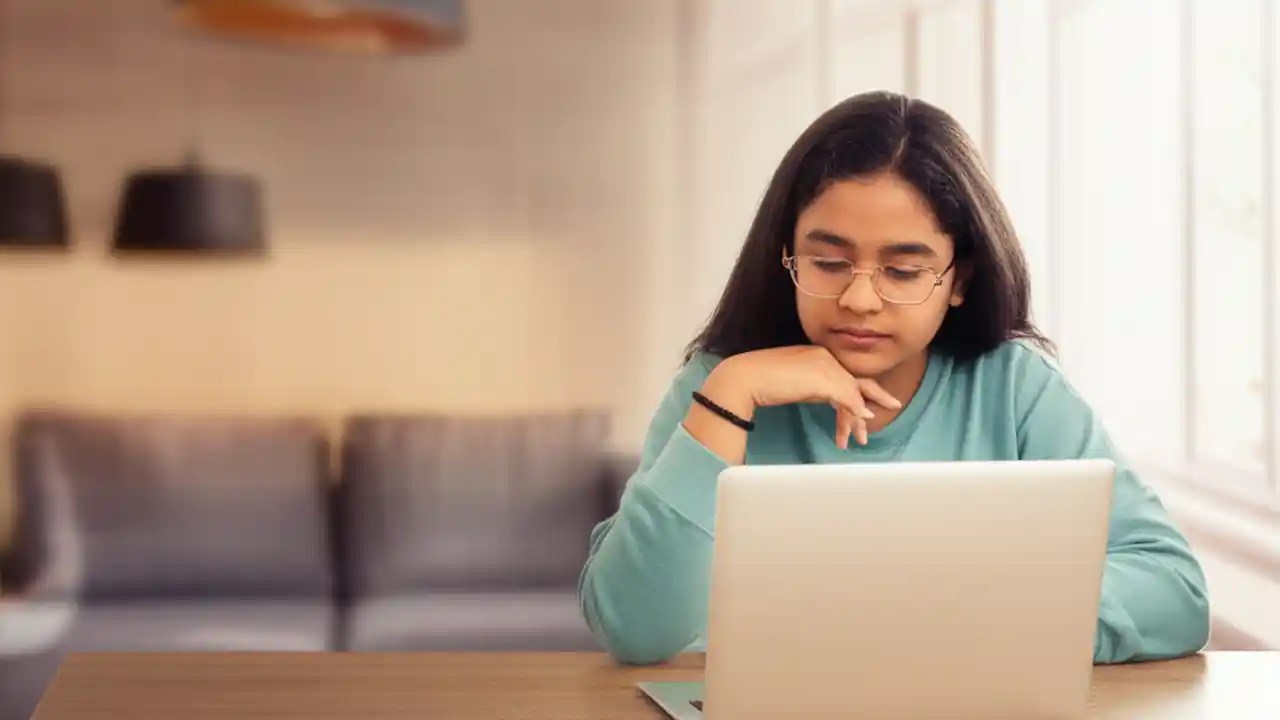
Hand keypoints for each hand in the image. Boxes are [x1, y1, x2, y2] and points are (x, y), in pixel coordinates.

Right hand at [702, 345, 901, 447]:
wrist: (745, 379)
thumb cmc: (762, 383)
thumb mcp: (796, 385)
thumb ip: (815, 389)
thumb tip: (832, 402)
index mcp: (819, 355)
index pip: (846, 375)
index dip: (860, 391)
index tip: (869, 406)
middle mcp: (825, 357)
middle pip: (856, 379)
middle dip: (876, 395)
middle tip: (894, 405)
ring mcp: (824, 366)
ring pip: (852, 391)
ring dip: (858, 417)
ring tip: (862, 437)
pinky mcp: (821, 378)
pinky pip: (846, 396)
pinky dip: (855, 409)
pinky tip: (862, 419)